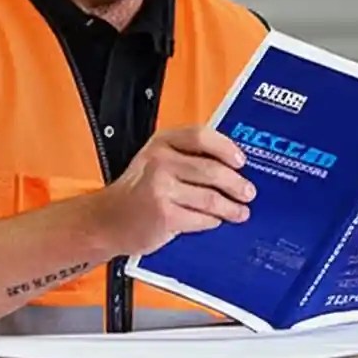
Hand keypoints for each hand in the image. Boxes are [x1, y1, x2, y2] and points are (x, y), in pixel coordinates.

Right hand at [89, 126, 255, 256]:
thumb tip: (231, 166)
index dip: (225, 148)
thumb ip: (187, 157)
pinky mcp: (164, 215)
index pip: (201, 136)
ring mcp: (160, 189)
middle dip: (235, 184)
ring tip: (239, 211)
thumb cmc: (138, 190)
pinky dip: (212, 221)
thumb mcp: (156, 161)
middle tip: (247, 192)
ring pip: (210, 198)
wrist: (109, 220)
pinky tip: (215, 220)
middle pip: (211, 170)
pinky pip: (201, 218)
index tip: (241, 161)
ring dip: (230, 207)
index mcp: (161, 142)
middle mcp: (159, 161)